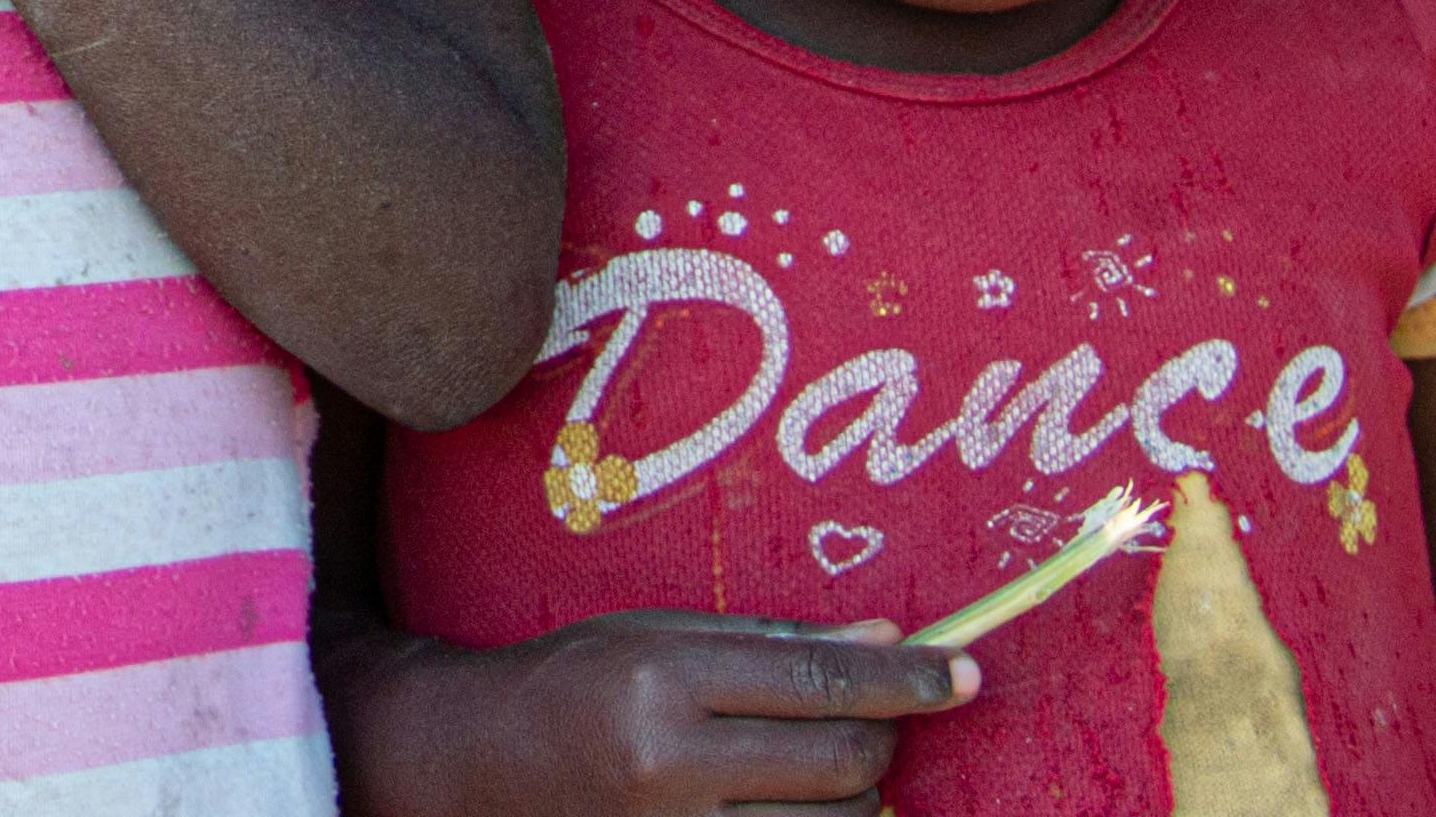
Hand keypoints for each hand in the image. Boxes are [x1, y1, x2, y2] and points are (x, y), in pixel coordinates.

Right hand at [331, 615, 970, 814]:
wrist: (471, 767)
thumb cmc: (569, 682)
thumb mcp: (654, 635)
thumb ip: (769, 641)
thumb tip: (886, 643)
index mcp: (661, 681)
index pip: (818, 682)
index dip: (906, 680)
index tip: (964, 672)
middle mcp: (670, 766)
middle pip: (839, 762)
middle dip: (884, 735)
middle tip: (885, 714)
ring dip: (857, 796)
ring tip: (825, 763)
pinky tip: (804, 806)